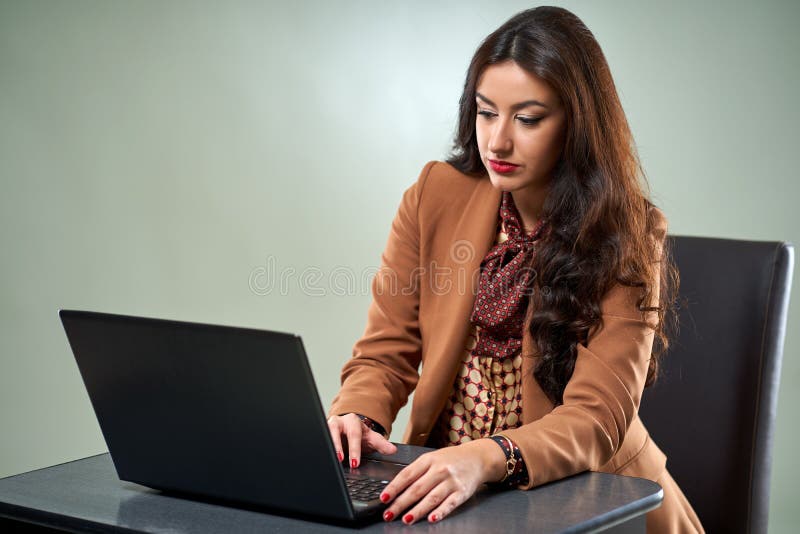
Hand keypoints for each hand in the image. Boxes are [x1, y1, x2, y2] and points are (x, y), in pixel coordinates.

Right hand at [326, 413, 396, 467]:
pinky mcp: (321, 434)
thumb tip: (393, 450)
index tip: (355, 463)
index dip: (354, 449)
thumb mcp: (371, 439)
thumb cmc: (360, 435)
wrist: (348, 431)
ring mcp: (327, 426)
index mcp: (352, 421)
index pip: (354, 434)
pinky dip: (321, 449)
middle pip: (335, 431)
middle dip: (337, 446)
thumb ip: (382, 445)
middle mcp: (338, 422)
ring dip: (327, 447)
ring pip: (324, 434)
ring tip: (329, 459)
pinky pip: (320, 441)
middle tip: (339, 459)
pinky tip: (322, 459)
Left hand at [378, 438, 506, 523]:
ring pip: (431, 498)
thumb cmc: (451, 459)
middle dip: (401, 503)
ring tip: (406, 519)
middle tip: (389, 514)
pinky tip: (431, 518)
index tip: (384, 498)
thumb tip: (396, 488)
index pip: (407, 474)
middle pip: (417, 488)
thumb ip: (416, 471)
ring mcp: (451, 481)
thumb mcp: (432, 458)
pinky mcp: (462, 492)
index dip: (394, 487)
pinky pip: (449, 504)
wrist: (477, 458)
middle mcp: (440, 470)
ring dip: (417, 511)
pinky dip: (440, 512)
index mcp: (428, 460)